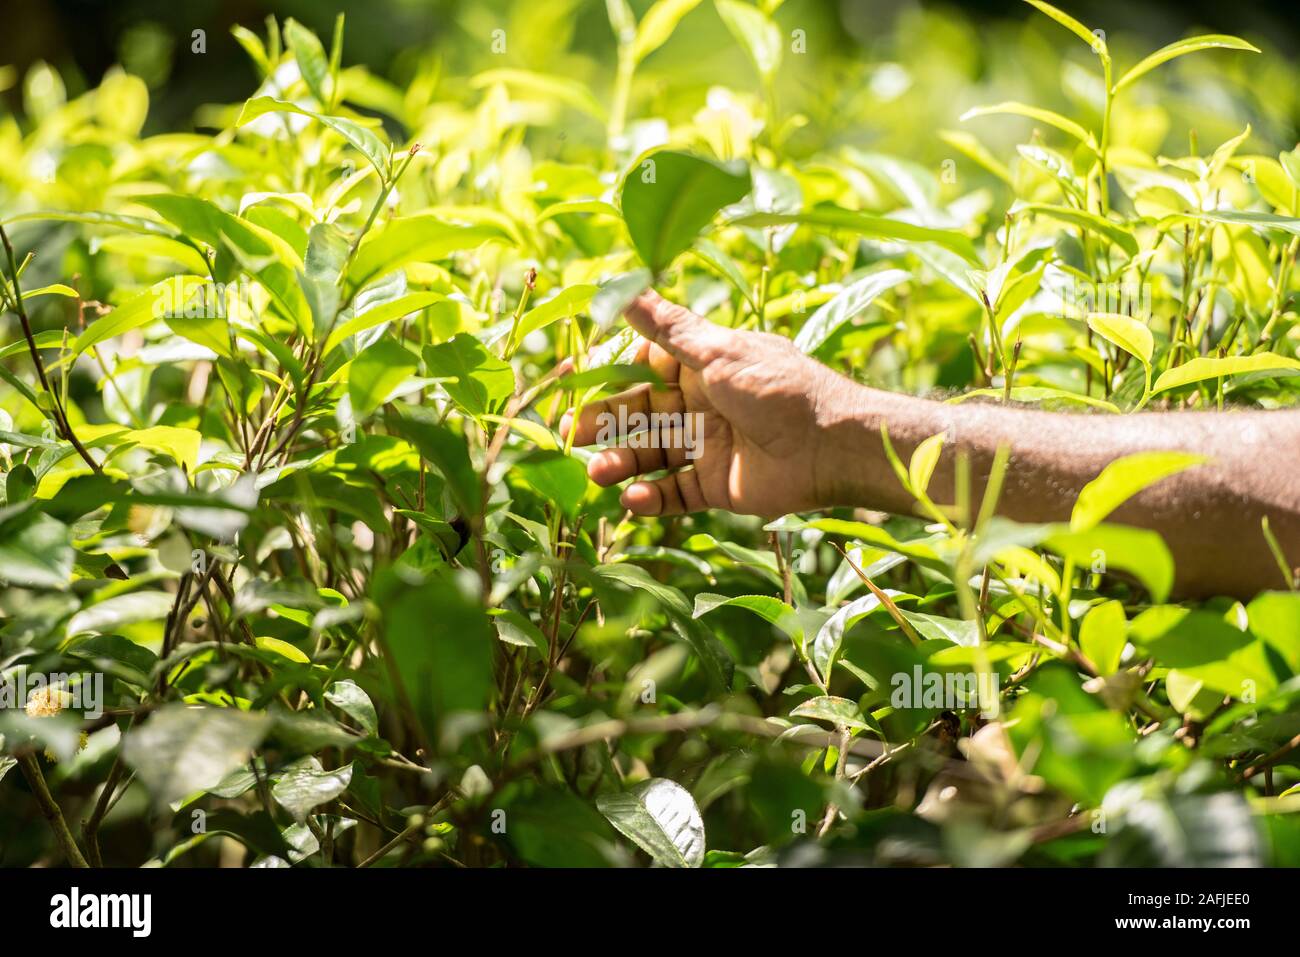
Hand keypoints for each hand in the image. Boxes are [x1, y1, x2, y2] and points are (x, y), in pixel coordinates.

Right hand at [561, 291, 858, 516]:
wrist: (830, 445)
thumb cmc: (777, 387)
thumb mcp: (718, 351)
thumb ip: (669, 328)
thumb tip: (626, 289)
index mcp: (701, 366)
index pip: (641, 368)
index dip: (606, 375)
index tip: (570, 379)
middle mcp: (700, 404)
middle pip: (639, 415)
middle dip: (604, 424)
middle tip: (570, 435)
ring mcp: (707, 446)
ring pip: (650, 456)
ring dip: (621, 463)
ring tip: (598, 473)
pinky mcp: (716, 486)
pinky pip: (673, 493)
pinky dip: (650, 498)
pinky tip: (631, 499)